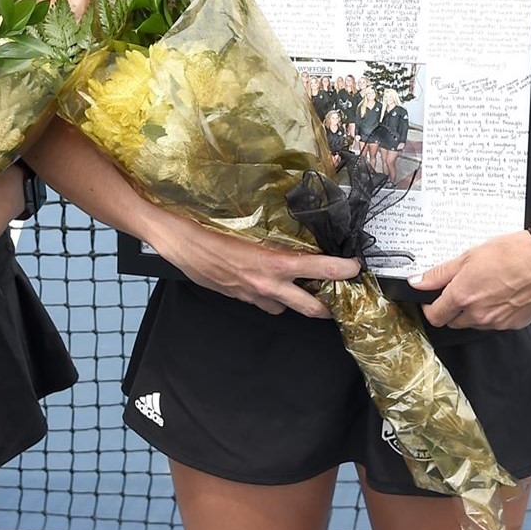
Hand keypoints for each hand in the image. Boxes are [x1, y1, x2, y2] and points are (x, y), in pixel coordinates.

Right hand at [149, 211, 358, 318]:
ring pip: (286, 307)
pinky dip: (272, 295)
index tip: (356, 266)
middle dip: (330, 305)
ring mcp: (251, 295)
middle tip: (340, 295)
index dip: (345, 270)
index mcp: (273, 263)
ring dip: (297, 300)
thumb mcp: (247, 222)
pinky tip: (268, 281)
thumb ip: (274, 232)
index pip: (322, 270)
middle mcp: (266, 285)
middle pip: (312, 307)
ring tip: (303, 286)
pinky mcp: (237, 298)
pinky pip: (263, 302)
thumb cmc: (207, 223)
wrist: (174, 238)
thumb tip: (297, 230)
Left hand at [408, 221, 530, 329]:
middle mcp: (479, 315)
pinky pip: (496, 324)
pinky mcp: (515, 324)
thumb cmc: (512, 251)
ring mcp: (498, 322)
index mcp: (463, 297)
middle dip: (451, 309)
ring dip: (473, 311)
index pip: (434, 316)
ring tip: (485, 287)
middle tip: (461, 288)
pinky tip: (502, 294)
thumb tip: (416, 282)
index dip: (430, 307)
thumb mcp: (469, 256)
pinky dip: (494, 313)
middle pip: (453, 322)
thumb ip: (440, 273)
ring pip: (474, 324)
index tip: (433, 298)